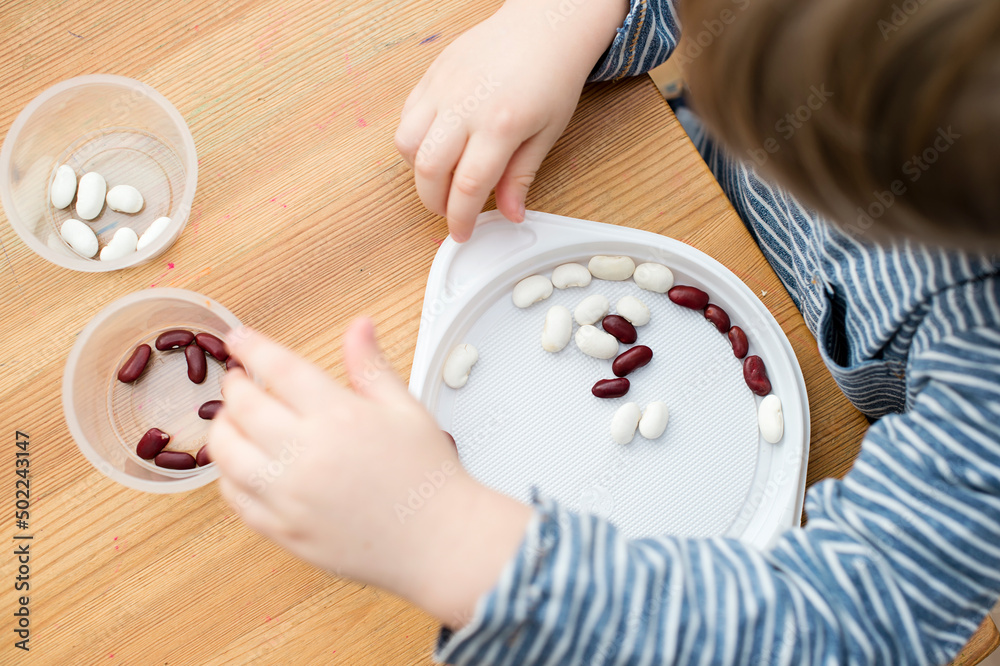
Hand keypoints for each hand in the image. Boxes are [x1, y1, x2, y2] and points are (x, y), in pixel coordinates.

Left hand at [208, 319, 531, 625]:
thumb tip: (358, 325)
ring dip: (222, 428)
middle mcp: (306, 454)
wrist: (438, 541)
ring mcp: (289, 496)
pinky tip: (243, 464)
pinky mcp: (282, 530)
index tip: (240, 339)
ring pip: (225, 453)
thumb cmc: (426, 477)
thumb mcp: (405, 409)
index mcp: (339, 416)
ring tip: (235, 420)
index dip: (252, 348)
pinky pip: (235, 498)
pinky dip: (228, 476)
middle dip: (235, 385)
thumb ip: (371, 366)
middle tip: (240, 380)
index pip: (278, 368)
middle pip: (243, 406)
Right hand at [395, 0, 627, 241]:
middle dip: (434, 202)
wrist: (545, 25)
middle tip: (449, 211)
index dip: (461, 218)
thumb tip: (509, 214)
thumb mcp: (547, 133)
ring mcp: (444, 87)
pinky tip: (436, 146)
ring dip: (419, 171)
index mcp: (501, 124)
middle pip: (430, 170)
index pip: (468, 186)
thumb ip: (521, 176)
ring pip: (408, 143)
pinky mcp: (433, 73)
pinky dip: (414, 141)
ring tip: (441, 177)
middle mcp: (466, 105)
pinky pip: (408, 116)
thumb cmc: (552, 74)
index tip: (461, 232)